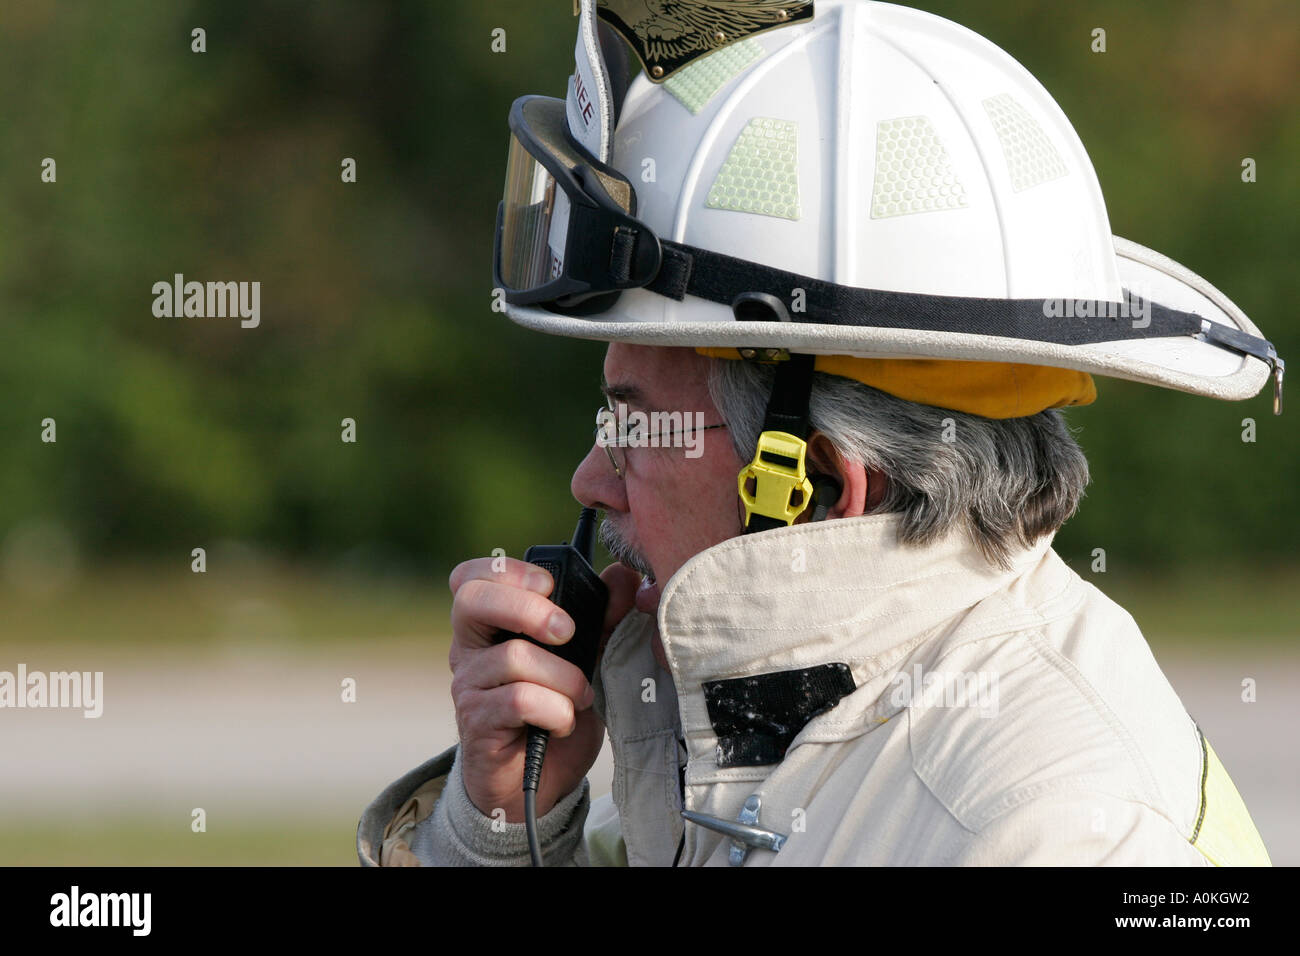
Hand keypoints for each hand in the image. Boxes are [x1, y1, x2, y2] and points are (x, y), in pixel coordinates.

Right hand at [446, 556, 640, 821]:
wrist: (539, 784)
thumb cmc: (556, 713)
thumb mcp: (587, 661)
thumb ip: (603, 618)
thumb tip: (624, 576)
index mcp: (491, 623)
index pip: (473, 577)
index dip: (508, 571)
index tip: (550, 586)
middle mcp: (469, 649)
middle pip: (472, 600)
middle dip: (529, 609)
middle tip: (568, 632)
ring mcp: (468, 685)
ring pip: (513, 656)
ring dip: (564, 677)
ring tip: (581, 697)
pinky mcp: (477, 722)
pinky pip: (520, 701)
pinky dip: (556, 710)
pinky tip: (564, 723)